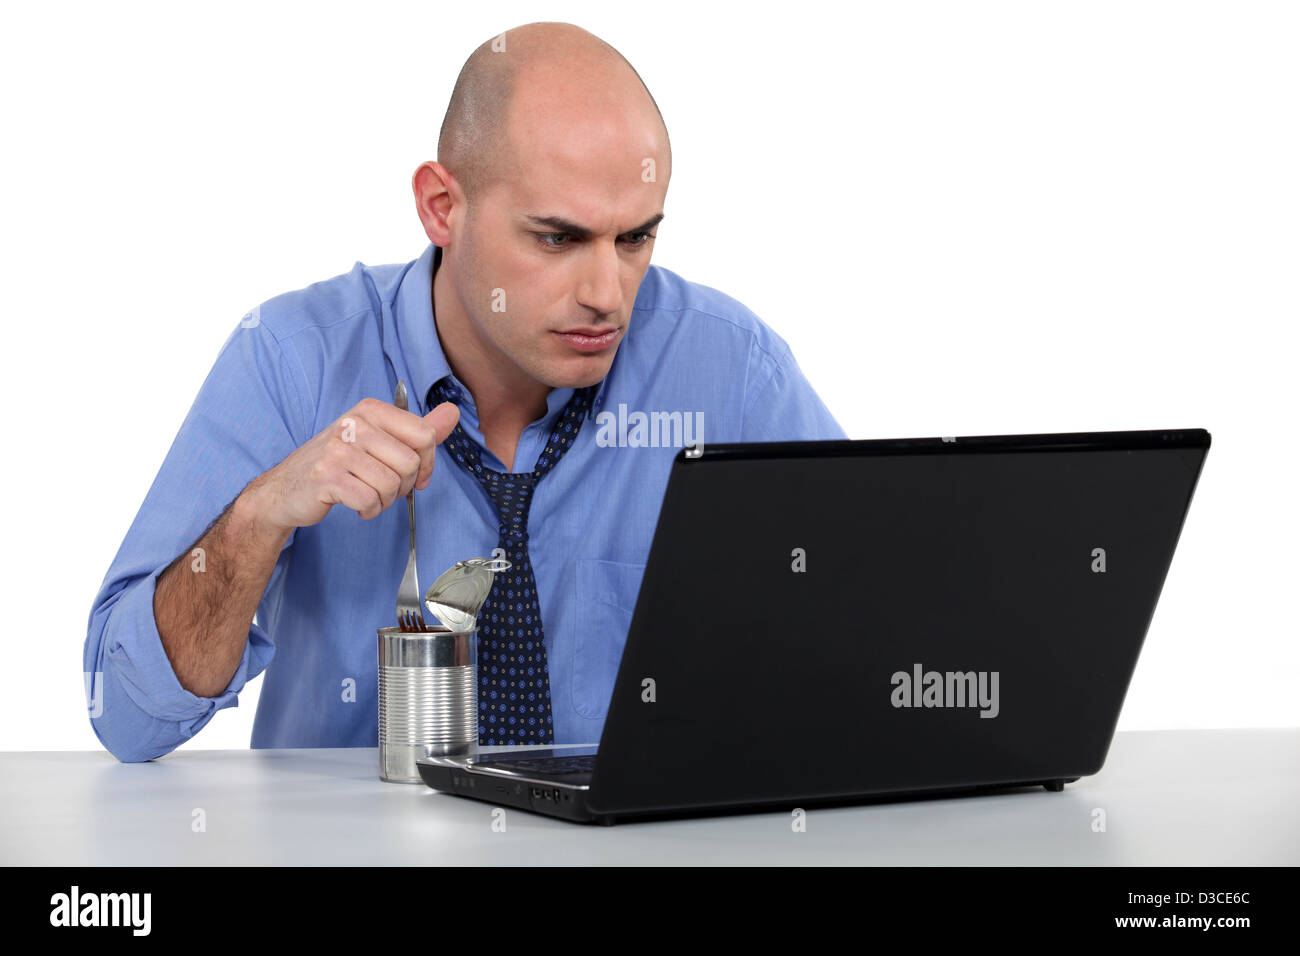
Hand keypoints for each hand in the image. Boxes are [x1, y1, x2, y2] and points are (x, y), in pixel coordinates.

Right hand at [243, 397, 460, 530]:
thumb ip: (418, 430)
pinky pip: (370, 501)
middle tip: (383, 487)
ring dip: (384, 500)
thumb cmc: (337, 464)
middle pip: (410, 463)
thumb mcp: (378, 440)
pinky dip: (368, 510)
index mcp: (371, 410)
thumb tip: (453, 412)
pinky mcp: (326, 476)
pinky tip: (355, 504)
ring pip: (391, 485)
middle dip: (403, 486)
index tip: (414, 475)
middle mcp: (354, 423)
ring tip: (367, 494)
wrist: (286, 489)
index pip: (424, 435)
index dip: (426, 463)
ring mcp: (337, 448)